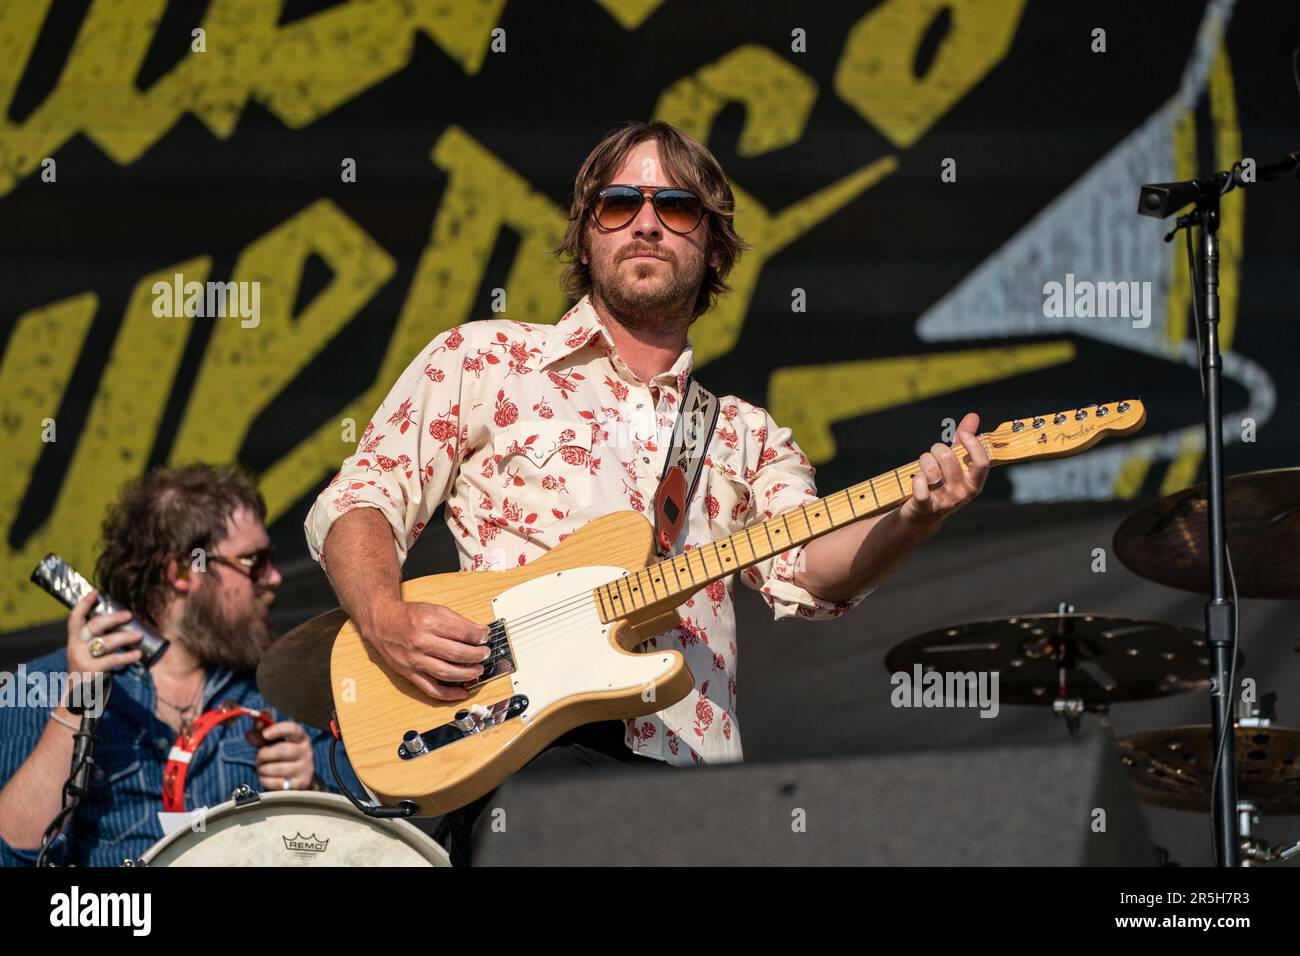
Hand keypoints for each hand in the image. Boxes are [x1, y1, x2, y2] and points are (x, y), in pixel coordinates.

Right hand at [65, 589, 142, 676]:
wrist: (78, 697)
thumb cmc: (88, 669)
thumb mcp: (86, 651)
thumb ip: (96, 638)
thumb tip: (120, 620)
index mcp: (74, 639)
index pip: (75, 618)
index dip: (85, 604)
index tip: (97, 592)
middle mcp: (75, 647)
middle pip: (94, 626)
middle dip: (112, 618)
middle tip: (129, 614)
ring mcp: (82, 659)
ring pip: (106, 642)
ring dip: (125, 637)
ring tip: (140, 635)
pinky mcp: (92, 671)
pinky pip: (113, 660)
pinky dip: (128, 656)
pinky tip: (138, 654)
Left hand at [257, 721, 314, 790]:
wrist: (296, 777)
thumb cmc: (281, 755)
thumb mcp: (273, 742)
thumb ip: (261, 735)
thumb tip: (249, 734)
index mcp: (301, 737)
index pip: (292, 729)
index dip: (278, 730)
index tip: (265, 734)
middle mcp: (306, 751)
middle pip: (282, 751)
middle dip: (264, 755)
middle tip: (259, 758)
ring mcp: (305, 768)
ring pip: (279, 768)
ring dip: (263, 769)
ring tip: (261, 769)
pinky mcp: (301, 783)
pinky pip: (278, 783)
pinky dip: (266, 781)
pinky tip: (265, 778)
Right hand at [362, 601, 490, 701]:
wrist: (382, 622)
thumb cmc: (409, 615)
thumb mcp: (434, 609)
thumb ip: (458, 621)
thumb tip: (480, 633)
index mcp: (429, 622)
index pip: (461, 632)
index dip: (478, 637)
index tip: (485, 637)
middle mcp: (420, 641)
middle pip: (456, 653)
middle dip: (476, 655)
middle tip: (485, 654)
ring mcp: (414, 659)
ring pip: (446, 672)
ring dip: (467, 674)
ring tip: (478, 670)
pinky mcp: (409, 673)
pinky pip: (430, 688)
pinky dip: (448, 694)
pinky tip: (462, 693)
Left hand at [899, 412, 988, 531]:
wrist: (921, 518)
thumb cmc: (939, 485)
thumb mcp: (953, 464)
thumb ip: (963, 441)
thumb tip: (973, 416)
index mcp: (974, 483)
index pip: (982, 462)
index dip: (972, 444)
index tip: (962, 435)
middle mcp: (962, 493)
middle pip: (948, 457)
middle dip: (936, 449)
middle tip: (932, 455)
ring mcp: (945, 501)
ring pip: (931, 467)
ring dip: (923, 461)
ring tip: (923, 468)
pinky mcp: (925, 507)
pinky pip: (920, 484)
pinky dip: (915, 478)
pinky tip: (916, 480)